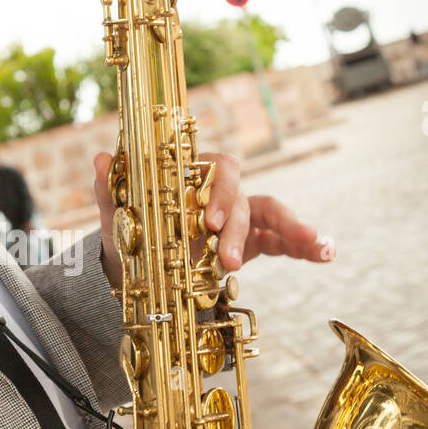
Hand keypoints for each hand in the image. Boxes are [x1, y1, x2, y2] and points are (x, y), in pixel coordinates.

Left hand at [93, 149, 334, 287]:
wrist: (143, 268)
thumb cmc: (134, 235)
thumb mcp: (118, 219)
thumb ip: (109, 190)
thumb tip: (100, 160)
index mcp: (194, 177)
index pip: (217, 169)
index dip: (219, 192)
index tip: (209, 222)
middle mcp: (221, 192)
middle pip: (241, 197)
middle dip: (238, 227)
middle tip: (227, 259)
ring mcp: (241, 215)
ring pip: (271, 213)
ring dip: (294, 229)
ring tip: (317, 246)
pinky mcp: (256, 241)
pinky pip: (285, 239)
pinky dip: (307, 245)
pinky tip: (327, 254)